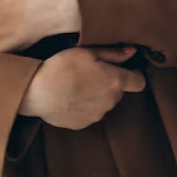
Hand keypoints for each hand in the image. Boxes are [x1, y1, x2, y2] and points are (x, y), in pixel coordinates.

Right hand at [18, 45, 143, 129]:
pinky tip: (68, 97)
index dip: (133, 75)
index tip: (123, 70)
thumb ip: (113, 53)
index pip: (139, 82)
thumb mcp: (87, 52)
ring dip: (96, 95)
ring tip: (75, 85)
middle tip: (90, 73)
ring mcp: (97, 115)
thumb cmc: (61, 67)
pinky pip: (89, 113)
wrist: (36, 92)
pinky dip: (83, 106)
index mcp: (115, 81)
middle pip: (118, 92)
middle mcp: (110, 101)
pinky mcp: (83, 124)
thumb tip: (132, 52)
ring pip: (103, 103)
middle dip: (109, 83)